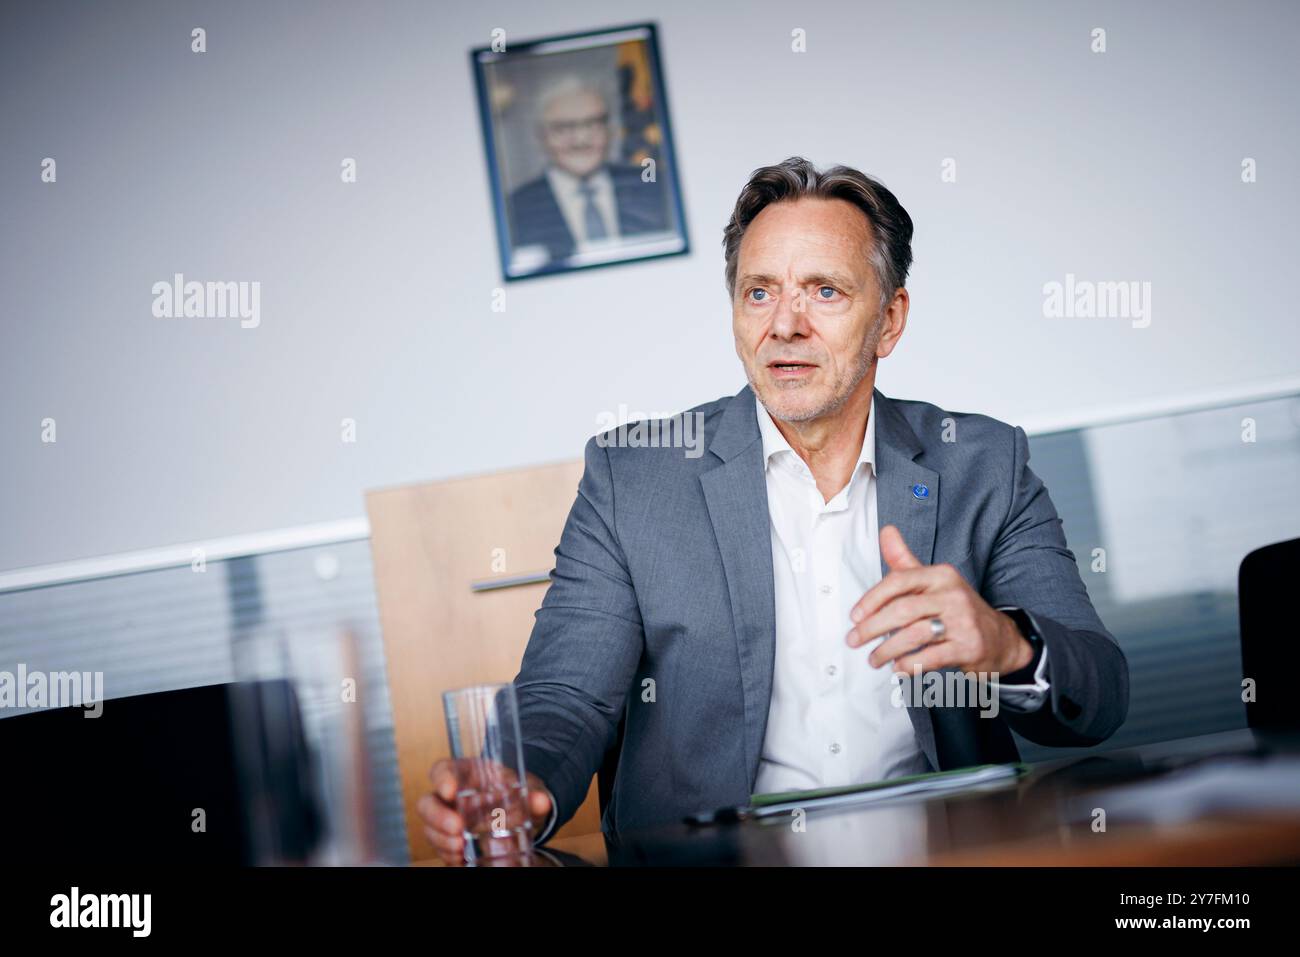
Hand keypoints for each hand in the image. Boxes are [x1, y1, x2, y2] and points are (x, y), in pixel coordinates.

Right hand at [415, 758, 552, 865]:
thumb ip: (535, 794)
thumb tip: (541, 801)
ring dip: (442, 840)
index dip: (441, 778)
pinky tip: (460, 859)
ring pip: (430, 829)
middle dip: (437, 817)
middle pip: (428, 802)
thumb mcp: (529, 789)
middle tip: (456, 827)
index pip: (443, 770)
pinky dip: (448, 855)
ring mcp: (448, 820)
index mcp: (466, 774)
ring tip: (460, 848)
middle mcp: (451, 797)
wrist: (523, 811)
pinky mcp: (452, 841)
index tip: (449, 790)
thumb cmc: (518, 792)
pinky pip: (441, 849)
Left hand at [846, 525, 1032, 677]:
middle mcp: (953, 595)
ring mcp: (963, 622)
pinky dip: (909, 664)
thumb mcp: (933, 581)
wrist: (1001, 638)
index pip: (899, 581)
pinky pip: (931, 657)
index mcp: (941, 575)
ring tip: (873, 659)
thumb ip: (905, 560)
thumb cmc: (957, 608)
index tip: (855, 616)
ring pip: (914, 635)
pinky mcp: (969, 647)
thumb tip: (886, 531)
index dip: (872, 599)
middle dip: (872, 628)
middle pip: (902, 610)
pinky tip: (898, 668)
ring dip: (886, 650)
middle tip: (854, 640)